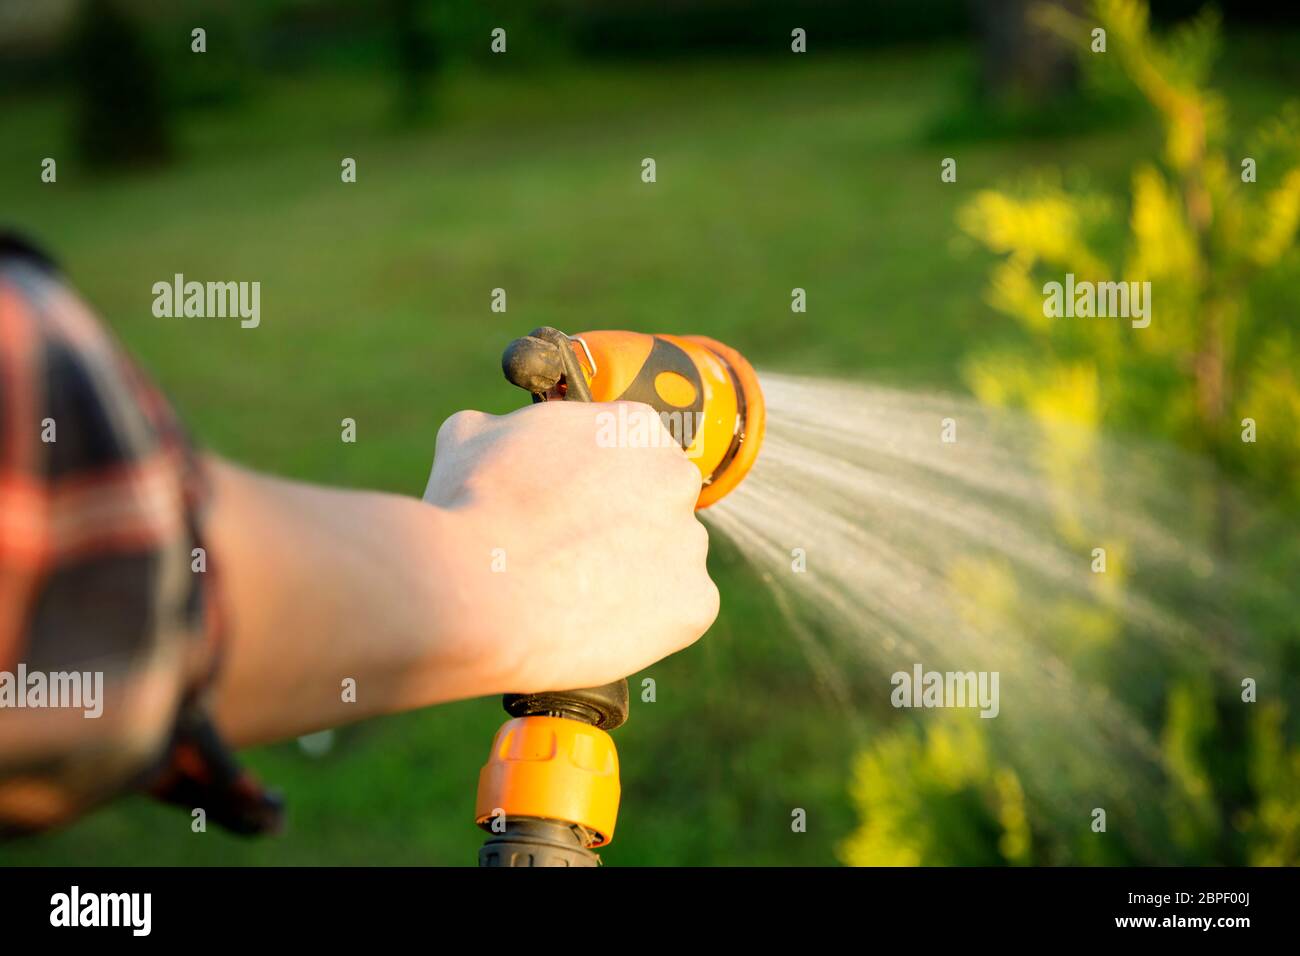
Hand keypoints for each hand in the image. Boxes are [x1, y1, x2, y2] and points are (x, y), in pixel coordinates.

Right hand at [424, 399, 719, 692]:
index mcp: (633, 426)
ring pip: (670, 559)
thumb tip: (496, 434)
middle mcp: (676, 477)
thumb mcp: (471, 436)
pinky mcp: (694, 604)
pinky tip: (599, 622)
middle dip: (624, 524)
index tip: (573, 505)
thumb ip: (505, 428)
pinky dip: (648, 623)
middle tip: (574, 553)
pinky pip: (678, 613)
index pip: (632, 449)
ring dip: (636, 573)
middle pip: (659, 502)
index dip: (597, 482)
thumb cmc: (471, 510)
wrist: (477, 592)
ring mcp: (690, 543)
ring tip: (577, 593)